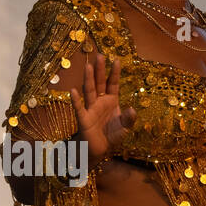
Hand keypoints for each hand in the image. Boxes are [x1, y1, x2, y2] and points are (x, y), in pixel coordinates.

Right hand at [70, 52, 133, 167]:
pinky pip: (79, 108)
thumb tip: (132, 109)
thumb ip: (129, 118)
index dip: (115, 72)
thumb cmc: (112, 135)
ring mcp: (91, 109)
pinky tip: (73, 91)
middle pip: (100, 82)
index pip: (113, 83)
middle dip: (100, 69)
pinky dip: (76, 100)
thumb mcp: (125, 127)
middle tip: (100, 55)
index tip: (117, 59)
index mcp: (112, 101)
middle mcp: (100, 102)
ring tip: (88, 66)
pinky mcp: (84, 119)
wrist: (100, 150)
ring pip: (89, 91)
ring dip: (89, 79)